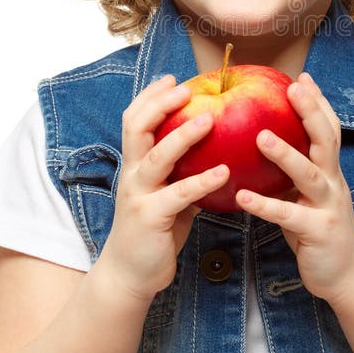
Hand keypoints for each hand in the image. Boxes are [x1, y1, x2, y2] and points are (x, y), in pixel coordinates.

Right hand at [99, 74, 229, 304]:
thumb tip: (217, 148)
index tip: (173, 77)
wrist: (129, 275)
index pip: (135, 118)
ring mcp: (138, 195)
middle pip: (137, 126)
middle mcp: (132, 174)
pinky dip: (202, 181)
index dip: (151, 95)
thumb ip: (182, 171)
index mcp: (134, 164)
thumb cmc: (155, 231)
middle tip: (187, 88)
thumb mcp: (167, 193)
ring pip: (157, 156)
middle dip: (160, 103)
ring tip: (210, 119)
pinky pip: (179, 195)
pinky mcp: (151, 218)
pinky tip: (224, 172)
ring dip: (183, 135)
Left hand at [236, 72, 353, 304]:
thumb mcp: (310, 194)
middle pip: (327, 140)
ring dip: (286, 154)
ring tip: (261, 136)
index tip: (300, 77)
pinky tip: (242, 198)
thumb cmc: (319, 228)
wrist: (348, 275)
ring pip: (310, 174)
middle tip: (293, 88)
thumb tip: (265, 141)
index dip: (318, 102)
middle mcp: (334, 182)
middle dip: (311, 112)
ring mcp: (329, 206)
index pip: (329, 128)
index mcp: (331, 170)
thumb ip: (295, 169)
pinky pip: (289, 216)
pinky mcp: (318, 232)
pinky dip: (265, 206)